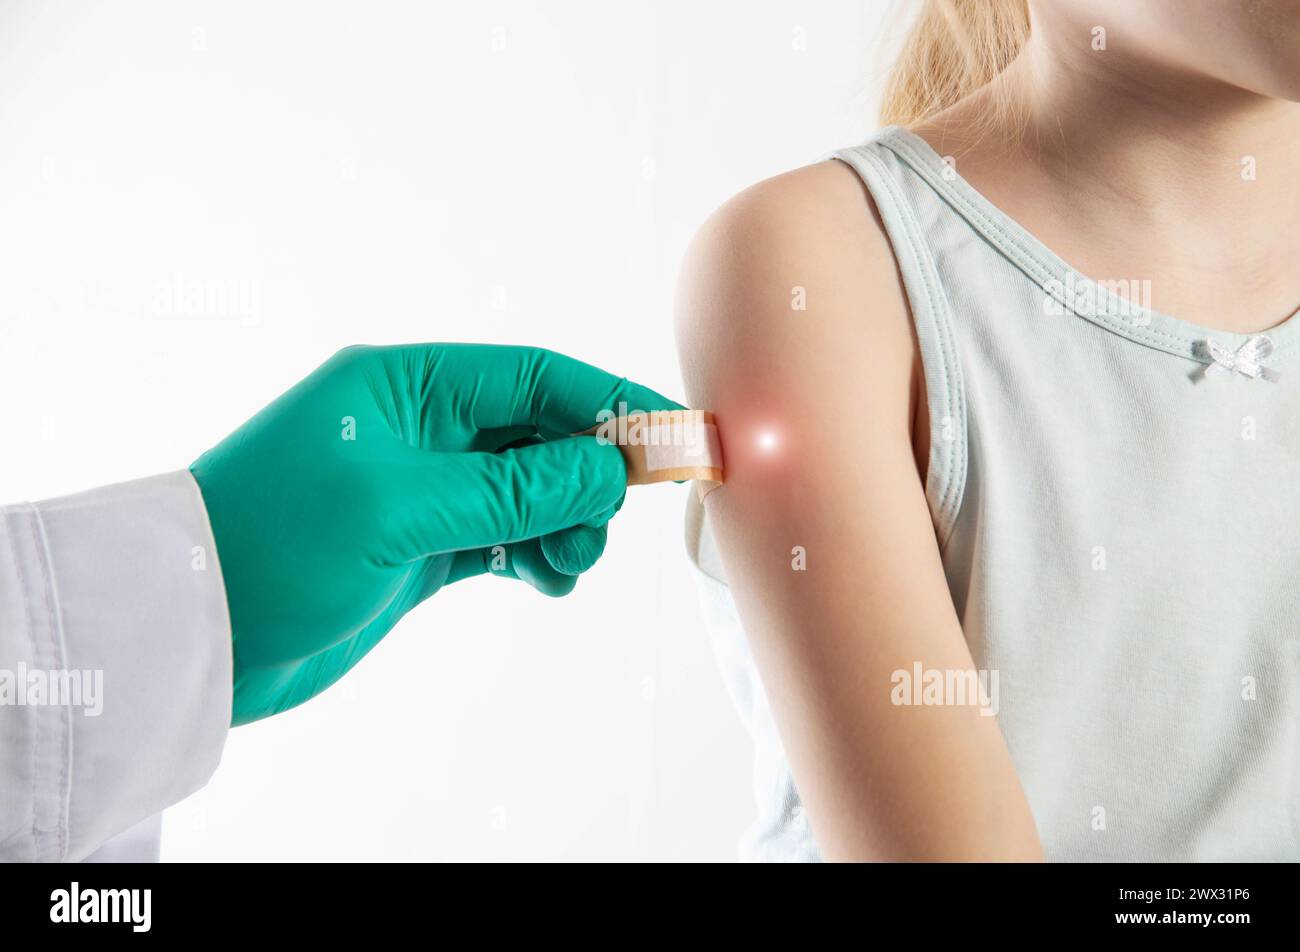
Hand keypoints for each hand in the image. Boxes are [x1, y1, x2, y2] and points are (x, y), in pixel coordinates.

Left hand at [190, 343, 680, 724]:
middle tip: (606, 523)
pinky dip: (536, 556)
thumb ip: (511, 488)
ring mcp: (420, 490)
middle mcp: (417, 429)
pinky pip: (504, 538)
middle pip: (538, 432)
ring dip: (566, 521)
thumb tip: (608, 466)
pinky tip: (549, 581)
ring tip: (572, 562)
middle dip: (588, 473)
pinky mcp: (419, 546)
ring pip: (527, 490)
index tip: (671, 433)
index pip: (532, 376)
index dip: (607, 401)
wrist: (194, 635)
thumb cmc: (273, 547)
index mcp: (404, 387)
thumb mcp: (399, 509)